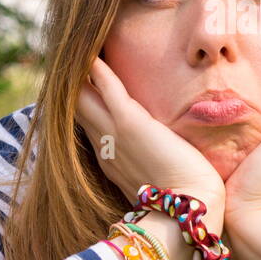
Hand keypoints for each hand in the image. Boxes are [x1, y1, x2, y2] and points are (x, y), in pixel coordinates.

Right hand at [77, 55, 226, 234]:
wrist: (191, 212)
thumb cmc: (184, 201)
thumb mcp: (159, 182)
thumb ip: (153, 166)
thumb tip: (163, 157)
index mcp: (111, 162)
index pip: (89, 126)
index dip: (81, 105)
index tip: (79, 86)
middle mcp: (105, 147)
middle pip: (76, 108)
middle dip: (72, 85)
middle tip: (69, 58)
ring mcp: (114, 135)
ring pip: (83, 96)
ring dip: (79, 72)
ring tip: (76, 47)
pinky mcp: (130, 123)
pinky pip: (106, 89)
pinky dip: (97, 70)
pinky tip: (91, 53)